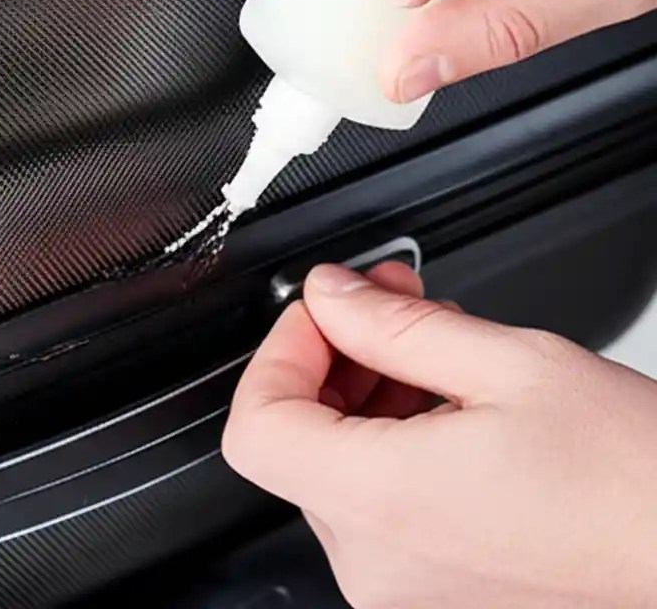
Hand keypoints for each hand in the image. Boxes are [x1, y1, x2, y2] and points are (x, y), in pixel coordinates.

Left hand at [221, 261, 656, 607]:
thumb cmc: (636, 482)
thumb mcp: (512, 364)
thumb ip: (394, 325)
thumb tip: (329, 296)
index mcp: (383, 501)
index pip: (256, 426)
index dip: (279, 354)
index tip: (320, 313)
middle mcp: (376, 561)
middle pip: (299, 443)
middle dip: (337, 358)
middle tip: (392, 304)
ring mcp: (401, 588)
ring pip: (339, 470)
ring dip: (370, 396)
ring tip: (440, 351)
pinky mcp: (431, 594)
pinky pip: (379, 508)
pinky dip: (394, 447)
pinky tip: (450, 406)